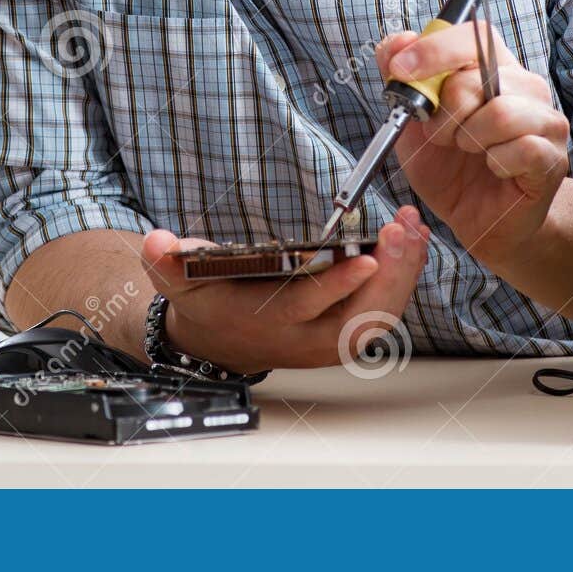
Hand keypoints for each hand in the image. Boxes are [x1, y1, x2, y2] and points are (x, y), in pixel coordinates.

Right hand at [139, 206, 429, 372]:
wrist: (219, 340)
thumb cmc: (205, 302)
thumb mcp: (177, 279)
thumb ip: (168, 260)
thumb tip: (159, 243)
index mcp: (268, 321)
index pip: (308, 304)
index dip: (339, 282)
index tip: (366, 256)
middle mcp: (305, 338)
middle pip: (359, 315)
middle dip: (390, 274)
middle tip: (403, 230)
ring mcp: (329, 341)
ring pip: (379, 318)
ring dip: (404, 275)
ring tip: (413, 230)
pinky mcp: (345, 335)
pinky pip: (383, 314)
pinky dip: (403, 281)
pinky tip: (410, 246)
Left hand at [375, 23, 568, 268]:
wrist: (478, 220)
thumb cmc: (450, 169)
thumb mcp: (411, 124)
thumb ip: (402, 82)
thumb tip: (396, 43)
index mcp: (492, 69)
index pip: (474, 34)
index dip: (436, 49)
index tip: (402, 70)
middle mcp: (525, 87)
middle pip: (477, 78)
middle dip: (444, 113)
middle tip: (442, 136)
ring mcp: (545, 121)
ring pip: (501, 113)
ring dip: (470, 139)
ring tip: (468, 152)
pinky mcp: (553, 157)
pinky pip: (521, 149)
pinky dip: (495, 162)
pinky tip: (493, 170)